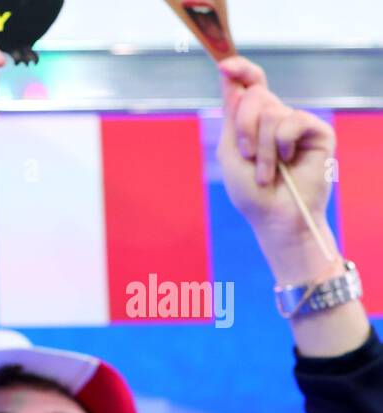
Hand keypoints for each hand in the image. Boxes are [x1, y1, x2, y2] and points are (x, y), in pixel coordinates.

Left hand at [216, 56, 338, 279]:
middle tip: (247, 157)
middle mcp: (277, 118)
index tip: (225, 64)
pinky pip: (292, 121)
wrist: (276, 216)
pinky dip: (282, 145)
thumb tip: (233, 82)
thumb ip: (232, 117)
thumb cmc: (250, 191)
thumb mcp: (231, 152)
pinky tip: (288, 161)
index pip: (251, 86)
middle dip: (243, 128)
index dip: (240, 71)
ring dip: (261, 147)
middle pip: (255, 95)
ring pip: (270, 111)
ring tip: (267, 172)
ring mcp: (298, 123)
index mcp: (254, 122)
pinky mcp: (318, 131)